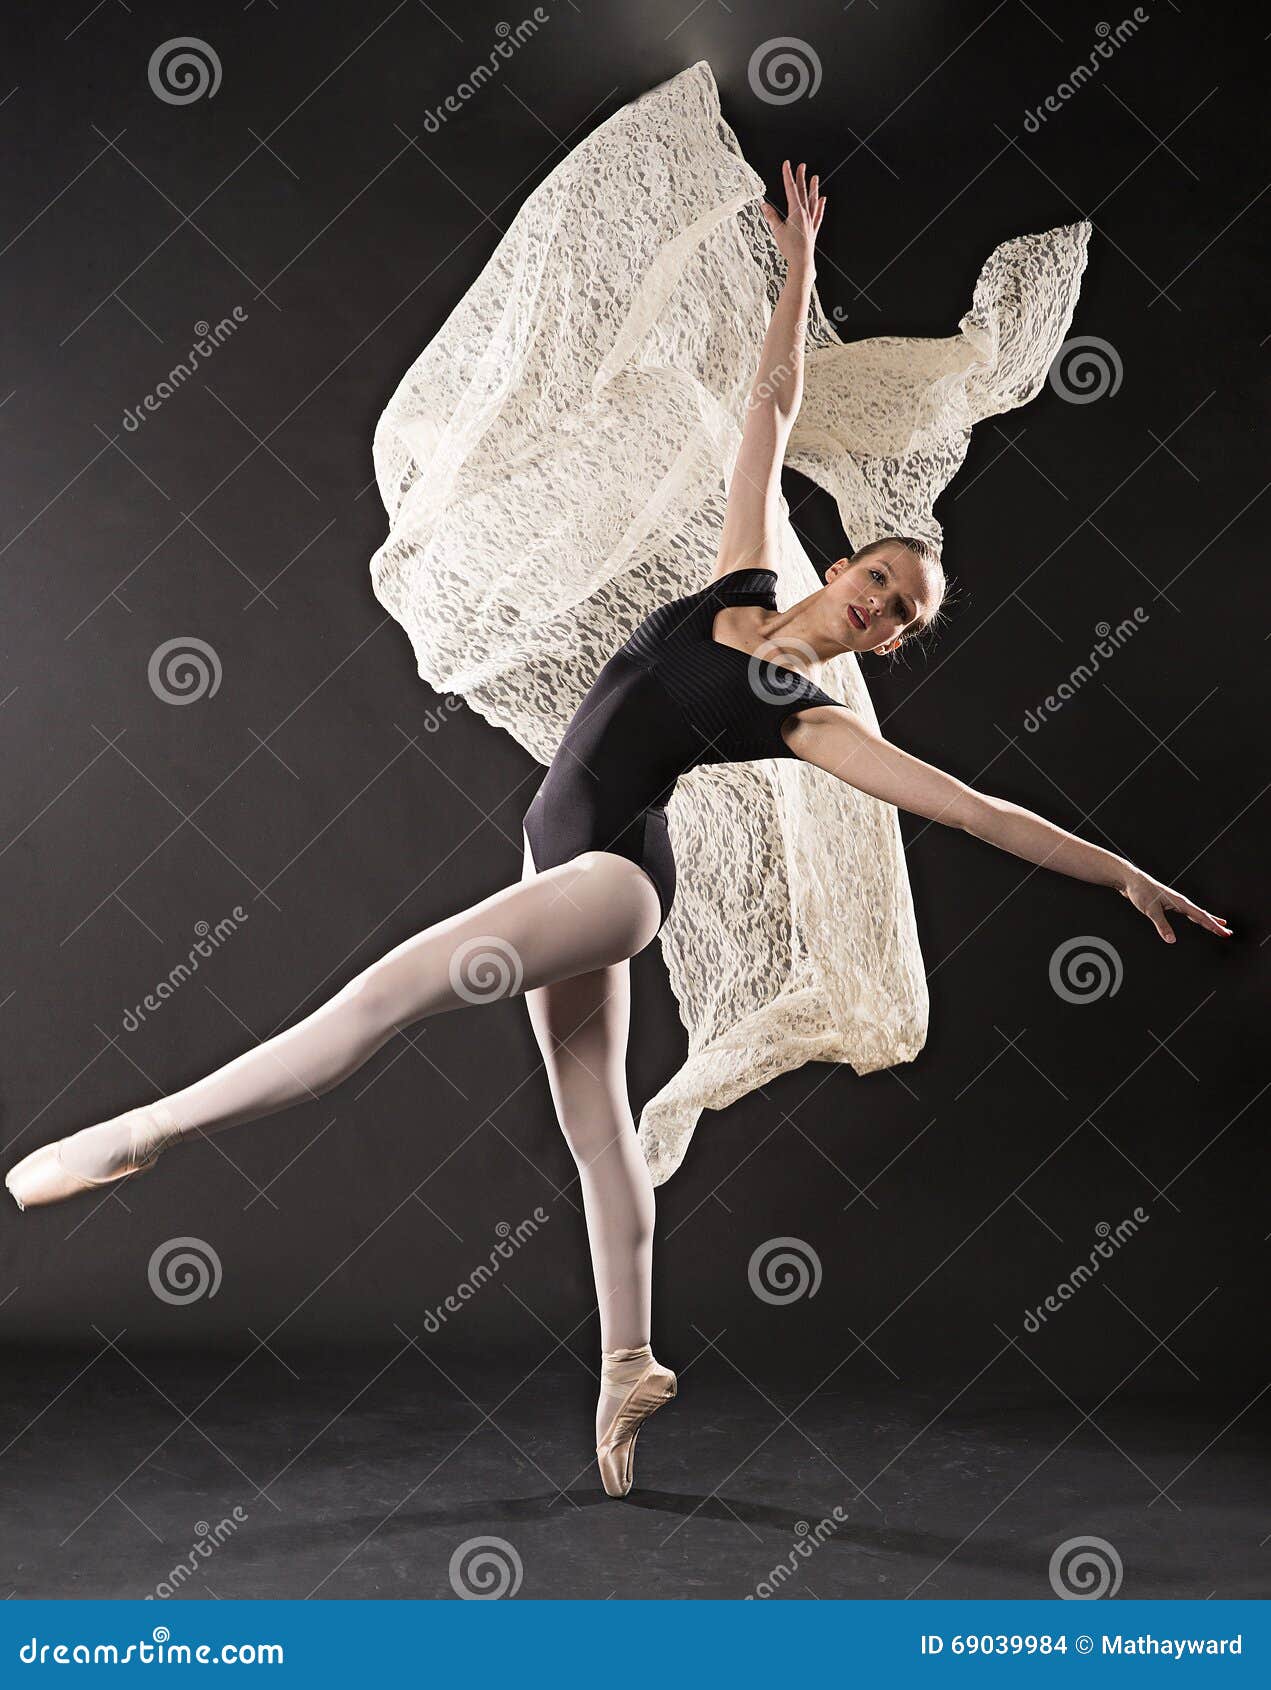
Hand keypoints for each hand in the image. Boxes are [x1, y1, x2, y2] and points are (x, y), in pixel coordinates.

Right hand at [760, 159, 824, 273]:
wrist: (802, 262)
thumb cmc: (790, 248)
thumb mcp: (777, 232)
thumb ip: (772, 217)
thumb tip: (764, 205)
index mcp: (796, 212)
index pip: (791, 189)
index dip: (788, 176)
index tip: (787, 164)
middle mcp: (805, 214)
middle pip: (803, 192)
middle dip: (801, 177)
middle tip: (802, 165)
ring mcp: (811, 221)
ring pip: (813, 200)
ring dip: (813, 188)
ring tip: (815, 177)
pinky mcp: (813, 229)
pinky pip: (818, 214)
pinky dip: (821, 206)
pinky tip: (823, 199)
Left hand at [1119, 869, 1231, 943]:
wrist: (1131, 880)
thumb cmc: (1141, 891)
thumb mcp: (1151, 910)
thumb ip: (1162, 925)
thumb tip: (1171, 940)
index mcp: (1180, 902)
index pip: (1201, 916)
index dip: (1213, 926)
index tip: (1224, 933)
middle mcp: (1180, 901)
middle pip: (1202, 914)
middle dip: (1215, 924)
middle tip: (1227, 932)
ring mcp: (1175, 902)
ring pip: (1196, 912)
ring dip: (1207, 920)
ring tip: (1219, 924)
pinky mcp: (1169, 903)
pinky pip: (1188, 912)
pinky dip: (1196, 917)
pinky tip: (1196, 919)